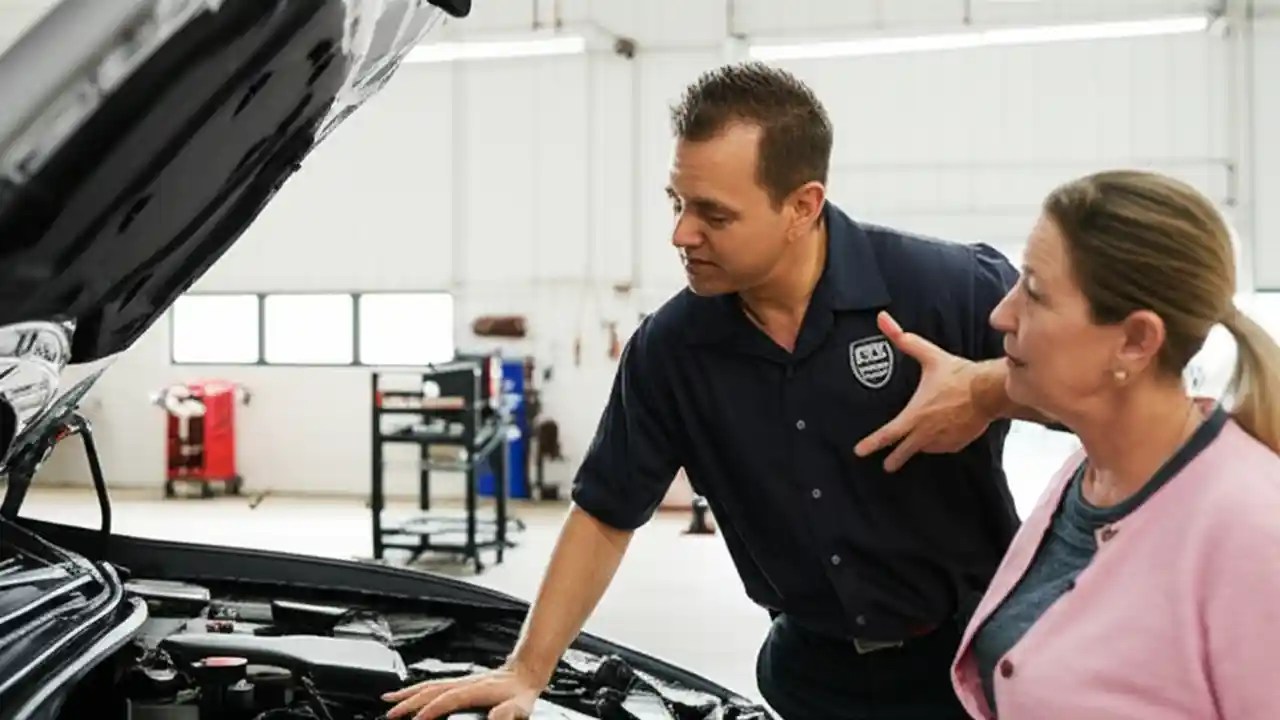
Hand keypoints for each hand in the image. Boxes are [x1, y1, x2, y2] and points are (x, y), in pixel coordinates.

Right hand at [382, 663, 542, 719]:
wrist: (526, 671)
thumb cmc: (522, 691)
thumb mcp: (521, 705)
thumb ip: (509, 713)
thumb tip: (497, 719)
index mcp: (474, 689)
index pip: (446, 699)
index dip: (430, 710)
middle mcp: (463, 683)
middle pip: (430, 690)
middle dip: (408, 701)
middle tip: (389, 713)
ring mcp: (460, 681)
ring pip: (428, 686)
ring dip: (407, 693)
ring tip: (389, 701)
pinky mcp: (460, 682)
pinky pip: (433, 685)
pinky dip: (417, 689)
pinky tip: (411, 695)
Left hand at [853, 311, 997, 471]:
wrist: (989, 390)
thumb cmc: (959, 374)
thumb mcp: (929, 355)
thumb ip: (903, 339)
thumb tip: (882, 320)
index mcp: (915, 415)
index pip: (888, 434)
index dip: (871, 444)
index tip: (859, 451)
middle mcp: (926, 432)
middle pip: (904, 452)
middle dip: (894, 459)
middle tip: (887, 466)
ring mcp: (943, 441)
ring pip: (925, 448)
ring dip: (921, 444)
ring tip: (919, 439)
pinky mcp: (958, 444)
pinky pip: (944, 446)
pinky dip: (940, 442)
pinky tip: (942, 433)